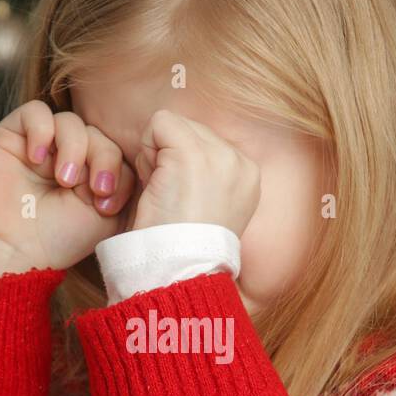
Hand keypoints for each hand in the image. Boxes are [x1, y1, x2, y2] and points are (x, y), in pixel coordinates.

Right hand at [0, 101, 135, 278]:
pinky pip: (35, 112)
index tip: (107, 203)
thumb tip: (140, 159)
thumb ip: (124, 185)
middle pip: (97, 134)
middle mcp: (67, 156)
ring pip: (71, 122)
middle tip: (94, 189)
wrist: (11, 251)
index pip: (115, 152)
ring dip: (74, 148)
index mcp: (91, 174)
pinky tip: (37, 158)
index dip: (117, 170)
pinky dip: (41, 130)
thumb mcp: (106, 216)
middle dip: (103, 159)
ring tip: (64, 180)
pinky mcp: (13, 136)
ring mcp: (40, 145)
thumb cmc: (58, 240)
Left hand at [130, 110, 260, 236]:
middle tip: (169, 197)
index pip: (206, 143)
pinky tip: (154, 183)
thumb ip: (204, 176)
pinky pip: (158, 123)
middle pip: (190, 129)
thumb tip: (177, 150)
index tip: (181, 200)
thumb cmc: (183, 249)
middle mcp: (240, 161)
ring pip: (173, 125)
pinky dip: (146, 149)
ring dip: (157, 155)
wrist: (180, 272)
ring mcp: (219, 154)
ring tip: (164, 193)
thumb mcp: (208, 208)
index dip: (182, 166)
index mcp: (249, 175)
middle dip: (169, 157)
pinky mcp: (192, 153)